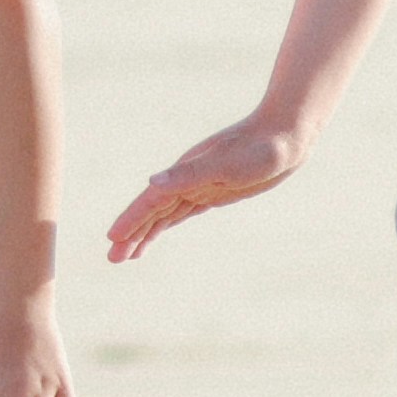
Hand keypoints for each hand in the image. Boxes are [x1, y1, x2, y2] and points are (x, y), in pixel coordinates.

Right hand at [104, 116, 294, 263]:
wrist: (285, 137)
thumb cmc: (258, 150)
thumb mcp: (224, 165)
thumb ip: (187, 174)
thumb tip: (152, 183)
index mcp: (184, 174)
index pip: (150, 202)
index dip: (130, 221)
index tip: (112, 240)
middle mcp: (186, 181)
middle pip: (152, 212)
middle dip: (132, 234)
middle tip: (112, 259)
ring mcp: (199, 187)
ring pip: (164, 215)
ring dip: (145, 233)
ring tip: (129, 254)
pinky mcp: (213, 193)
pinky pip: (182, 213)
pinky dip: (166, 224)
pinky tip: (159, 231)